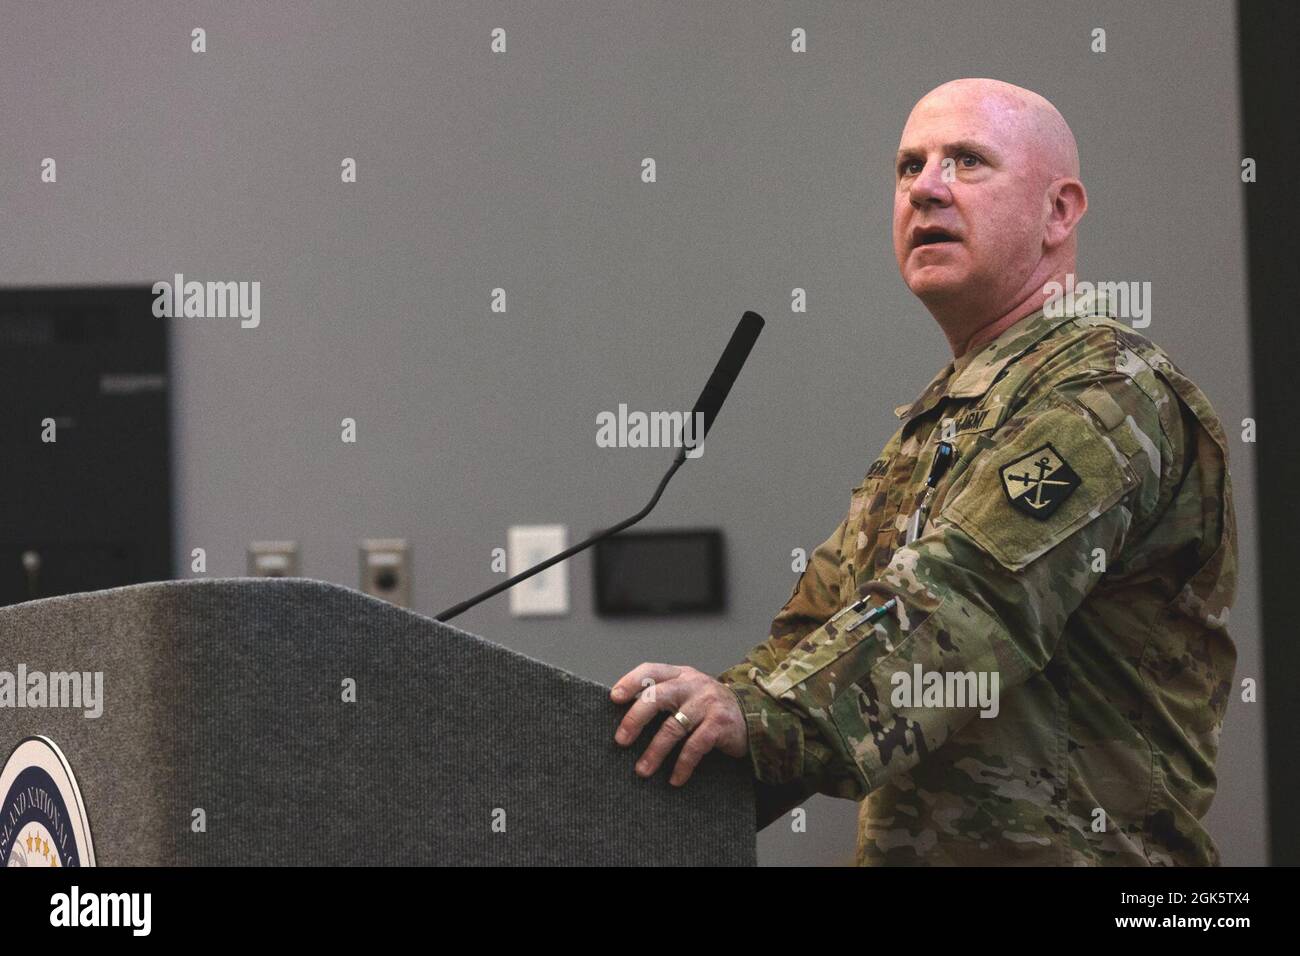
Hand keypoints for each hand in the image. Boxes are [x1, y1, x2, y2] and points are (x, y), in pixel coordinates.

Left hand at [610, 663, 748, 785]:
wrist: (754, 715)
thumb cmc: (709, 708)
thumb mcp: (687, 693)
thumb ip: (663, 696)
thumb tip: (624, 717)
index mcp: (680, 674)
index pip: (650, 670)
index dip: (630, 682)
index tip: (613, 698)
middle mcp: (692, 684)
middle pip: (657, 696)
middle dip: (635, 718)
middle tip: (620, 740)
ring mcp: (707, 703)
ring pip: (673, 726)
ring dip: (655, 751)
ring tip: (642, 770)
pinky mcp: (720, 723)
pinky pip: (695, 746)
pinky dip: (682, 765)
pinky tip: (675, 779)